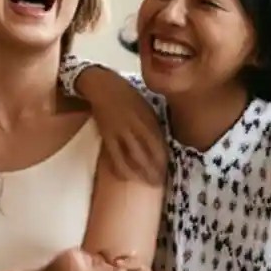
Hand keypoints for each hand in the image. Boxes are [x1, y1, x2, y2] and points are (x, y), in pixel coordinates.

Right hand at [76, 66, 166, 183]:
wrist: (102, 87)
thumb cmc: (127, 94)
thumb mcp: (145, 106)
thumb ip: (152, 124)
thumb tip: (161, 142)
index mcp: (145, 119)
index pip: (157, 144)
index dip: (163, 159)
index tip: (168, 169)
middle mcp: (133, 128)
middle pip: (144, 155)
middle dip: (152, 171)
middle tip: (159, 183)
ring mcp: (118, 134)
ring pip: (129, 160)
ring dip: (138, 174)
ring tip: (145, 183)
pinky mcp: (106, 137)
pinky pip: (113, 157)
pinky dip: (119, 169)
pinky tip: (124, 177)